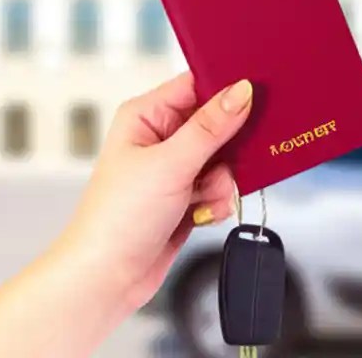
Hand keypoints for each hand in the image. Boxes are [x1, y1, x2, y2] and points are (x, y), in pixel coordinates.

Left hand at [55, 73, 252, 310]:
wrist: (107, 277)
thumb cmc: (117, 218)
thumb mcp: (170, 164)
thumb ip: (211, 127)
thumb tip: (242, 91)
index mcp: (146, 115)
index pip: (197, 85)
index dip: (226, 90)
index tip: (255, 99)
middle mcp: (160, 137)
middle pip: (218, 124)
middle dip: (227, 149)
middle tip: (219, 165)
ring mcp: (173, 168)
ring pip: (224, 159)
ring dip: (222, 181)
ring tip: (201, 199)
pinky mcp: (185, 196)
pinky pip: (221, 186)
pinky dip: (217, 201)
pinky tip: (200, 215)